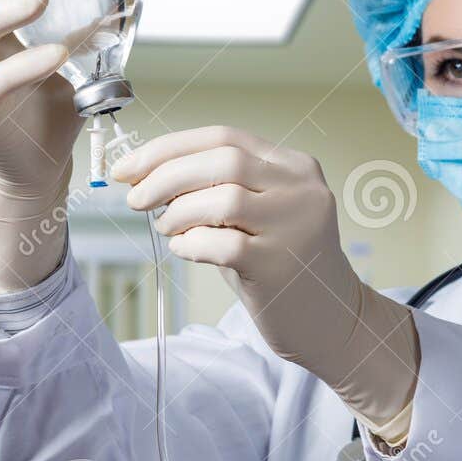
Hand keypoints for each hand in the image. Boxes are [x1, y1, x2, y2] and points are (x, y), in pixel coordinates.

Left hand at [111, 127, 419, 426]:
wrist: (333, 322)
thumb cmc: (282, 267)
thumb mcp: (258, 216)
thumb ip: (216, 190)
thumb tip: (149, 175)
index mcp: (295, 166)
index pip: (224, 138)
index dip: (168, 148)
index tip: (129, 167)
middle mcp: (301, 189)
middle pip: (221, 160)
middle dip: (164, 174)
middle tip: (134, 198)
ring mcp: (295, 227)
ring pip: (221, 198)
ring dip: (178, 211)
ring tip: (167, 228)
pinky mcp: (279, 266)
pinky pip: (221, 244)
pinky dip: (191, 243)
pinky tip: (185, 249)